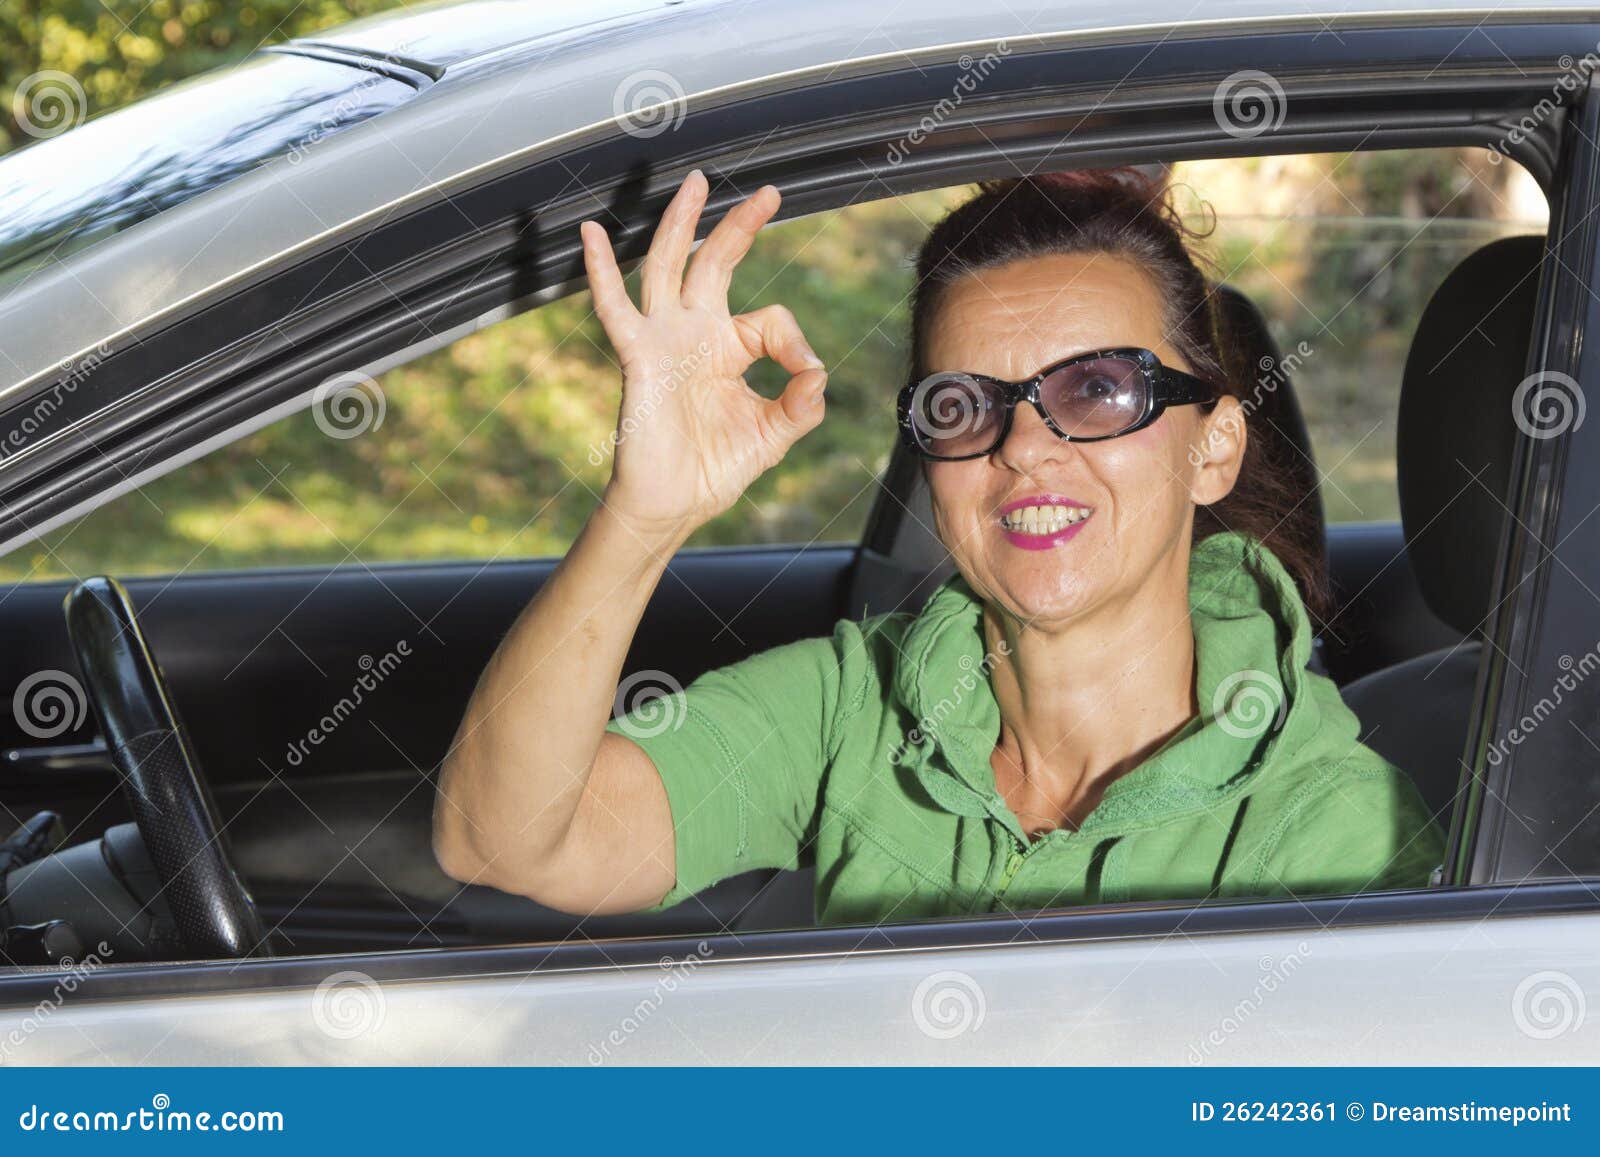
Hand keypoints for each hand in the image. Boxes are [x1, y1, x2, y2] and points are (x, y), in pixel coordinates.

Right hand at [581, 170, 827, 535]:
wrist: (672, 504)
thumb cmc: (715, 469)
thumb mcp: (774, 434)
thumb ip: (802, 402)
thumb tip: (817, 370)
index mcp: (729, 349)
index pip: (770, 318)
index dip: (795, 343)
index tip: (805, 375)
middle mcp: (695, 334)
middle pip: (715, 263)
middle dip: (740, 226)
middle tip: (770, 193)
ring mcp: (665, 340)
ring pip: (669, 266)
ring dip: (681, 223)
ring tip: (696, 183)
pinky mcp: (639, 356)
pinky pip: (614, 307)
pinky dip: (601, 270)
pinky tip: (592, 235)